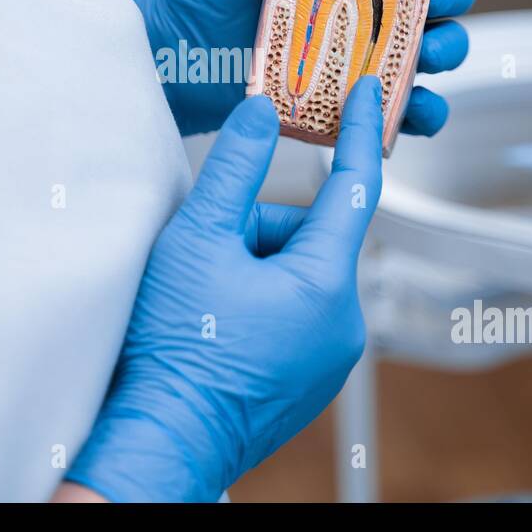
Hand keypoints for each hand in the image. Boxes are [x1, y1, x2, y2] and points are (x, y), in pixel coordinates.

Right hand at [66, 77, 384, 501]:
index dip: (358, 133)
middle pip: (306, 238)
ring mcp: (328, 359)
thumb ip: (235, 166)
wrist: (162, 439)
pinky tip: (215, 327)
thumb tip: (263, 111)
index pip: (354, 188)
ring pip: (295, 276)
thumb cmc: (177, 347)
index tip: (368, 92)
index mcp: (326, 284)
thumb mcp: (199, 238)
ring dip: (251, 269)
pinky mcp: (308, 381)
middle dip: (255, 231)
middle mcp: (343, 323)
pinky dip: (256, 305)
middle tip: (206, 258)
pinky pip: (292, 315)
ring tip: (203, 303)